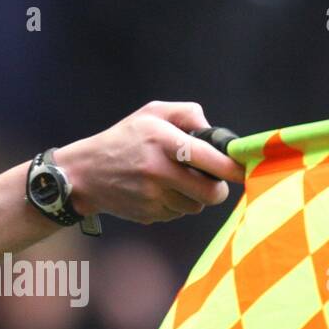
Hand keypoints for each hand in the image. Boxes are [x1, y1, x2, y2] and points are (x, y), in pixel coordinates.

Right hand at [56, 101, 243, 223]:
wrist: (84, 173)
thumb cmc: (124, 139)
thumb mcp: (151, 113)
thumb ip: (187, 113)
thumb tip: (216, 134)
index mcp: (162, 141)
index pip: (209, 159)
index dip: (232, 167)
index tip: (244, 169)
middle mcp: (158, 171)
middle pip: (210, 192)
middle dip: (217, 188)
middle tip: (213, 181)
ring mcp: (152, 196)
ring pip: (195, 206)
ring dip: (193, 196)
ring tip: (173, 181)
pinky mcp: (148, 215)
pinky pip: (177, 214)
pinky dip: (175, 205)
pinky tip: (156, 192)